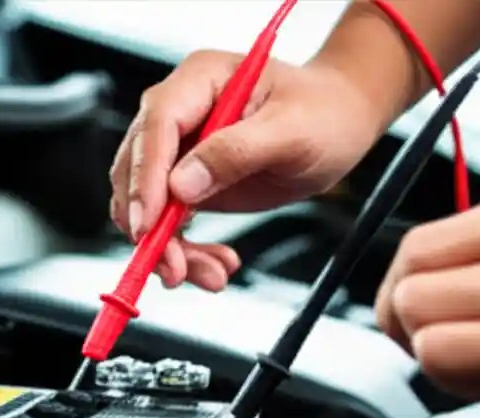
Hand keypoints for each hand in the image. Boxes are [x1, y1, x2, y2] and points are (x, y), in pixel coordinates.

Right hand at [109, 50, 388, 289]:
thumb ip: (235, 153)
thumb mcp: (292, 131)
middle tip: (175, 270)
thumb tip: (180, 186)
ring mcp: (178, 149)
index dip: (144, 178)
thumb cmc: (324, 113)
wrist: (341, 123)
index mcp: (200, 79)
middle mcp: (179, 111)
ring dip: (169, 248)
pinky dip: (184, 250)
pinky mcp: (185, 181)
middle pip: (137, 170)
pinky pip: (166, 222)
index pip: (157, 126)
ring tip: (211, 275)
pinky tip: (215, 263)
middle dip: (151, 226)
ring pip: (145, 204)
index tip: (148, 225)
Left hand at [375, 193, 479, 417]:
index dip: (400, 288)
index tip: (415, 315)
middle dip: (409, 327)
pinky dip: (461, 383)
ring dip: (438, 359)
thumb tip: (409, 285)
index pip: (420, 243)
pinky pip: (447, 361)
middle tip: (447, 346)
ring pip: (420, 323)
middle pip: (410, 283)